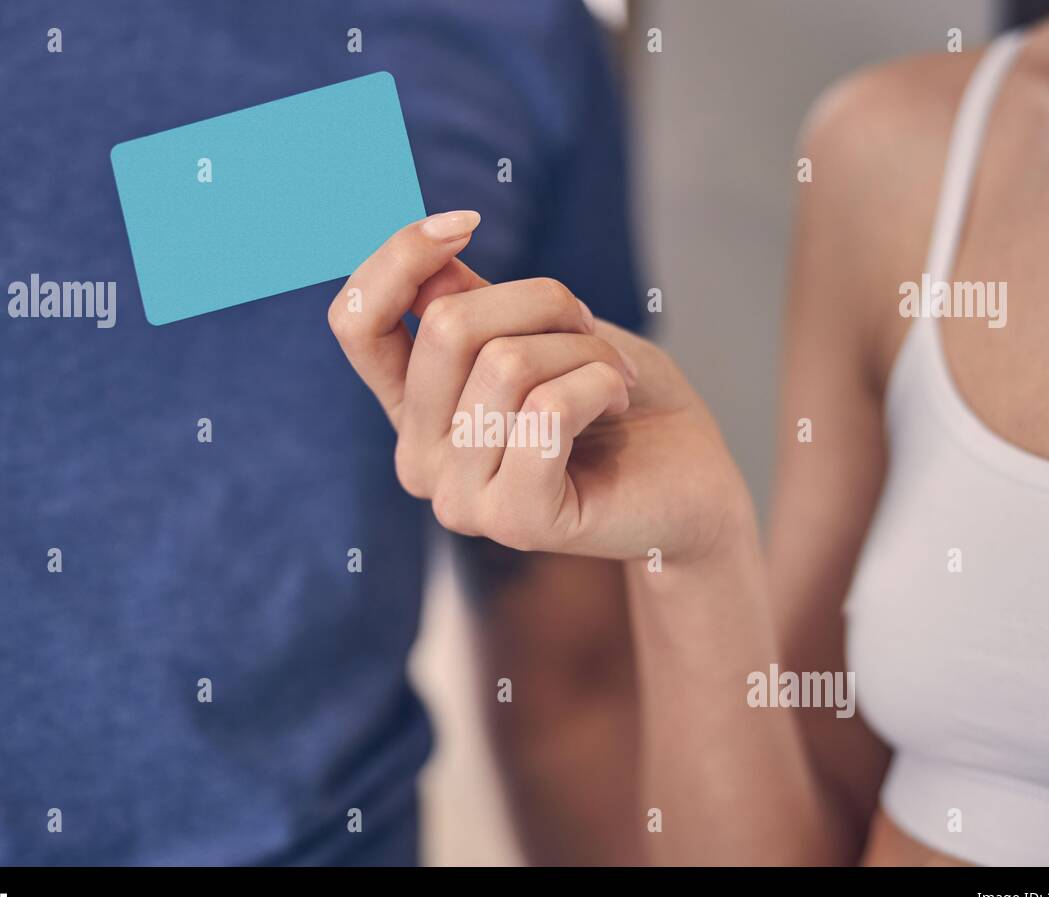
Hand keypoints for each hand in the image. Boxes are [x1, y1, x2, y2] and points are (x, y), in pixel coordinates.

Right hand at [328, 211, 749, 561]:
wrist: (692, 480)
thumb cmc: (616, 398)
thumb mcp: (541, 330)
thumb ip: (472, 301)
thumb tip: (425, 255)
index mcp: (413, 408)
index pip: (356, 321)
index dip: (398, 256)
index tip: (466, 224)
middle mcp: (419, 458)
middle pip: (449, 327)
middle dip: (542, 301)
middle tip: (591, 332)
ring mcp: (460, 499)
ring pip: (506, 364)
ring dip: (584, 351)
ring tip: (613, 378)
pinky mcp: (515, 520)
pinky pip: (549, 410)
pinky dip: (600, 385)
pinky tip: (616, 404)